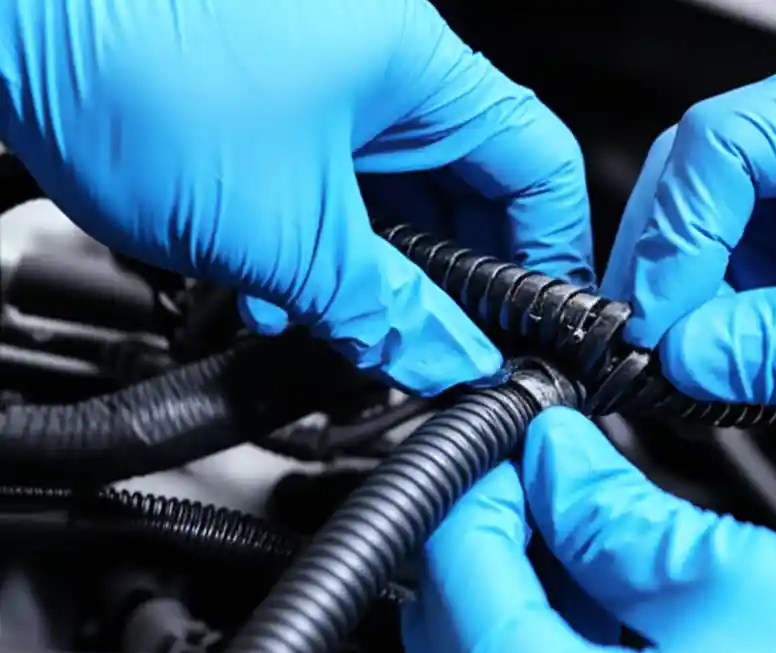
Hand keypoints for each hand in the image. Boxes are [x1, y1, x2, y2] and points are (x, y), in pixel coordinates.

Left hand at [0, 0, 590, 395]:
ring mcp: (325, 80)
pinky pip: (336, 187)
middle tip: (451, 347)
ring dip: (385, 273)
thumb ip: (383, 311)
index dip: (549, 255)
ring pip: (399, 196)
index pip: (537, 164)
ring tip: (361, 331)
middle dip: (461, 280)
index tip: (537, 325)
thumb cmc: (121, 68)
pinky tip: (296, 292)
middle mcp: (382, 63)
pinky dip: (328, 246)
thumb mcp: (282, 231)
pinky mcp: (271, 105)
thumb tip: (448, 362)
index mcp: (417, 65)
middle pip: (472, 187)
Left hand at [401, 407, 775, 652]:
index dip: (480, 469)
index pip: (449, 559)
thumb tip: (555, 456)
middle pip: (457, 612)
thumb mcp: (733, 584)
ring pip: (498, 652)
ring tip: (592, 509)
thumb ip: (617, 516)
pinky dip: (562, 628)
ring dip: (530, 571)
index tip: (520, 426)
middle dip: (498, 518)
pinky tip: (614, 584)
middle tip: (555, 459)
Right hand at [602, 45, 775, 449]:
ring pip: (723, 242)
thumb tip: (684, 359)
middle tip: (661, 362)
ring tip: (716, 388)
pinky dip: (744, 336)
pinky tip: (759, 380)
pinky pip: (761, 282)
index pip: (726, 145)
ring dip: (707, 316)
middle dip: (675, 277)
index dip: (670, 238)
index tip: (653, 328)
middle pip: (707, 186)